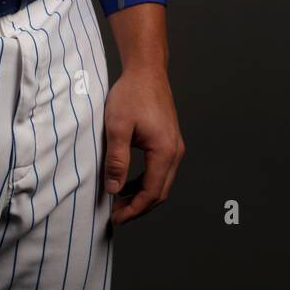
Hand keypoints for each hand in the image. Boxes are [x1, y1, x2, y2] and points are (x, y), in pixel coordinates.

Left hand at [102, 66, 184, 225]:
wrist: (146, 71)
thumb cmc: (131, 94)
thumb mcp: (117, 127)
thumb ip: (116, 160)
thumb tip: (114, 190)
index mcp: (164, 151)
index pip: (151, 193)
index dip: (133, 209)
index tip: (116, 218)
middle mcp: (175, 152)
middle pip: (160, 192)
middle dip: (139, 207)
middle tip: (117, 215)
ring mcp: (175, 146)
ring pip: (161, 183)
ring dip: (142, 196)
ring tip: (120, 201)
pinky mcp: (169, 141)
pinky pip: (160, 170)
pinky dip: (146, 182)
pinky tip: (128, 182)